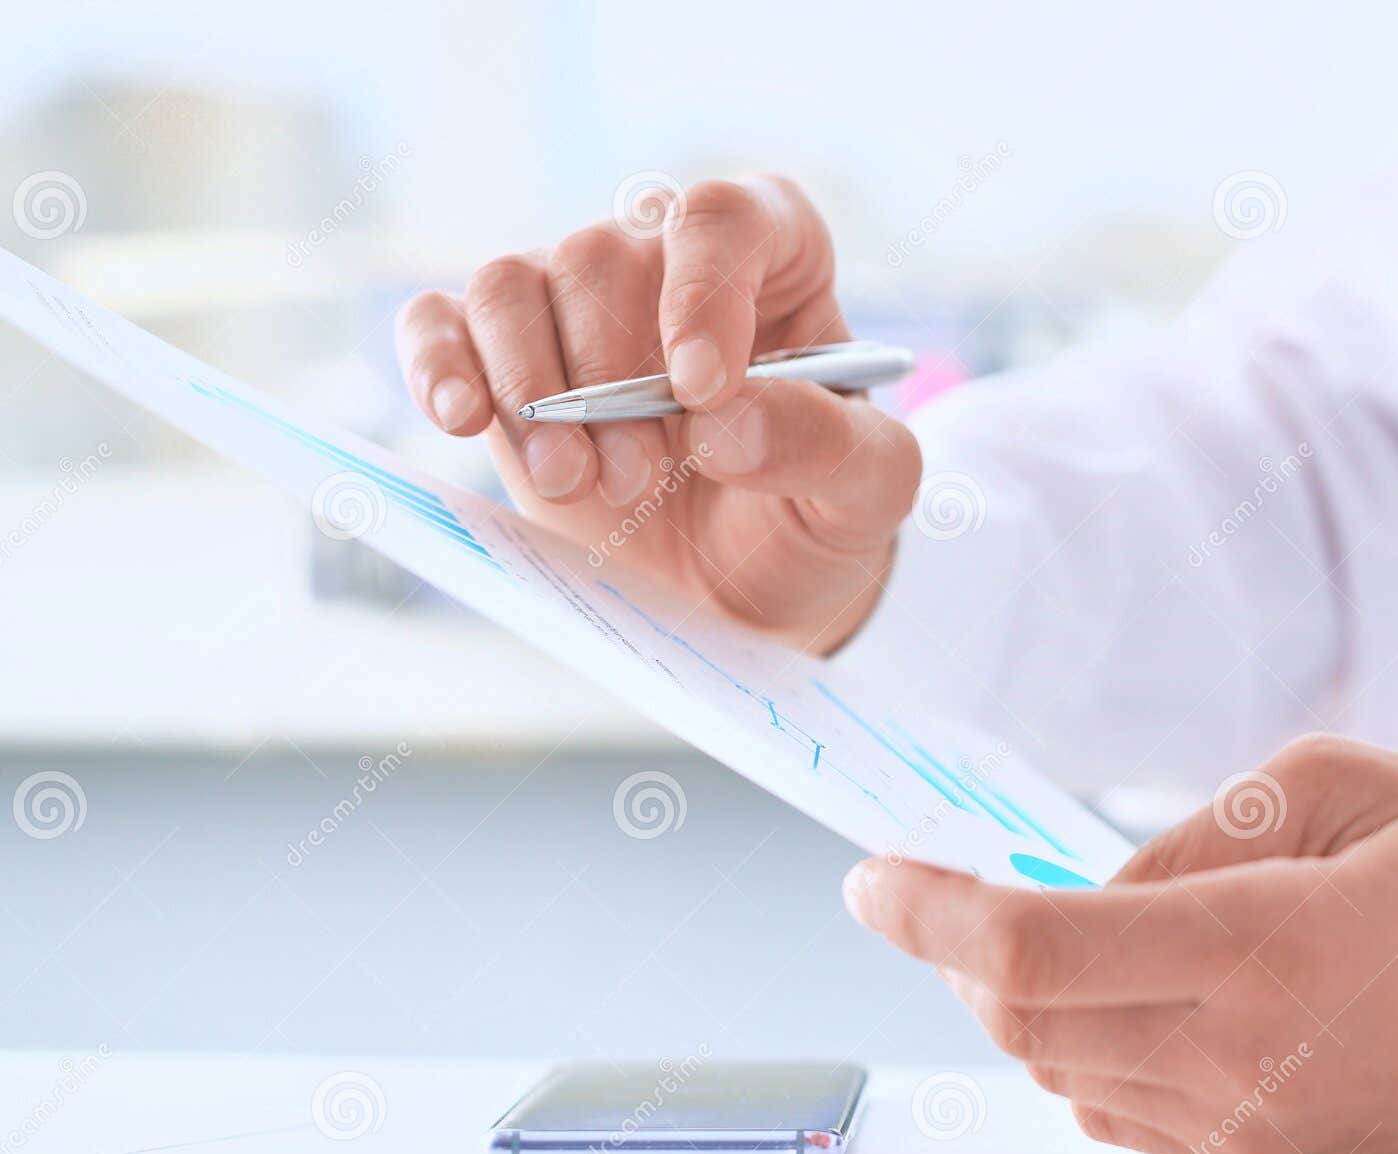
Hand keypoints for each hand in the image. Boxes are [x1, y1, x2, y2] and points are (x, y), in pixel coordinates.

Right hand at [394, 175, 919, 653]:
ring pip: (513, 283)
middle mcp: (661, 264)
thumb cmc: (809, 518)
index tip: (701, 391)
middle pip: (604, 259)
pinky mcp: (502, 364)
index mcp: (771, 262)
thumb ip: (828, 446)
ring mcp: (573, 310)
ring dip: (530, 389)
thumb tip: (724, 420)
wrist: (741, 595)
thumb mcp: (865, 496)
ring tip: (573, 480)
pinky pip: (441, 321)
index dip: (702, 293)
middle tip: (639, 481)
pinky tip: (462, 417)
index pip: (721, 220)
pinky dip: (438, 362)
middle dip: (612, 382)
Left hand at [843, 734, 1397, 1153]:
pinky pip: (1119, 1112)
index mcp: (1263, 948)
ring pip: (1058, 1068)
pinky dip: (1082, 1045)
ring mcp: (1254, 1131)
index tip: (872, 880)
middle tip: (941, 890)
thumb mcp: (1341, 788)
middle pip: (1020, 1018)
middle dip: (957, 950)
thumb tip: (1087, 891)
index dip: (928, 912)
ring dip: (1019, 997)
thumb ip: (1186, 837)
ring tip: (1053, 928)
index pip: (1032, 947)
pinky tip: (1125, 992)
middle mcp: (1244, 1060)